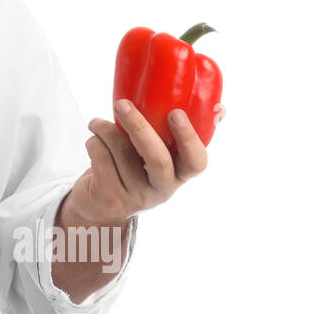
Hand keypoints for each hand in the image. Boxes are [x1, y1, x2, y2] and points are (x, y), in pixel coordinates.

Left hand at [69, 98, 211, 223]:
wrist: (101, 208)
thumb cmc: (135, 170)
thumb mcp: (162, 156)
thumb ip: (185, 133)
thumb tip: (220, 108)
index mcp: (180, 175)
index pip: (197, 163)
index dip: (189, 138)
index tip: (176, 113)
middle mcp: (162, 189)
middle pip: (157, 159)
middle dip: (138, 126)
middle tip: (122, 104)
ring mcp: (135, 196)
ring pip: (120, 152)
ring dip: (105, 129)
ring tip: (97, 122)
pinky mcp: (109, 197)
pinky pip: (100, 159)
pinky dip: (94, 142)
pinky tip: (94, 140)